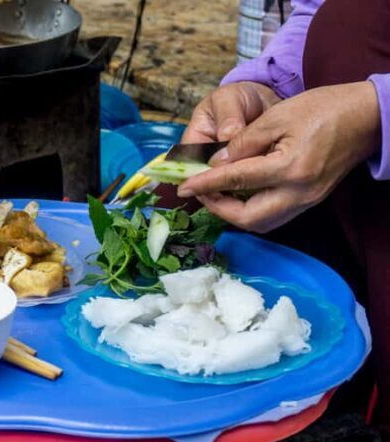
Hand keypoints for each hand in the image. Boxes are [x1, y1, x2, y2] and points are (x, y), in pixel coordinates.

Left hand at [177, 81, 380, 232]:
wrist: (366, 117)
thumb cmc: (322, 109)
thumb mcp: (276, 116)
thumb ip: (242, 143)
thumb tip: (215, 164)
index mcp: (290, 168)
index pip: (236, 181)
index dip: (205, 184)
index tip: (183, 186)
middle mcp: (299, 193)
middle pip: (248, 219)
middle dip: (219, 209)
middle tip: (200, 191)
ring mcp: (307, 201)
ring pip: (261, 223)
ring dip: (234, 213)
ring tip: (216, 193)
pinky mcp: (310, 201)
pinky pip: (274, 216)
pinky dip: (251, 210)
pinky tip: (238, 194)